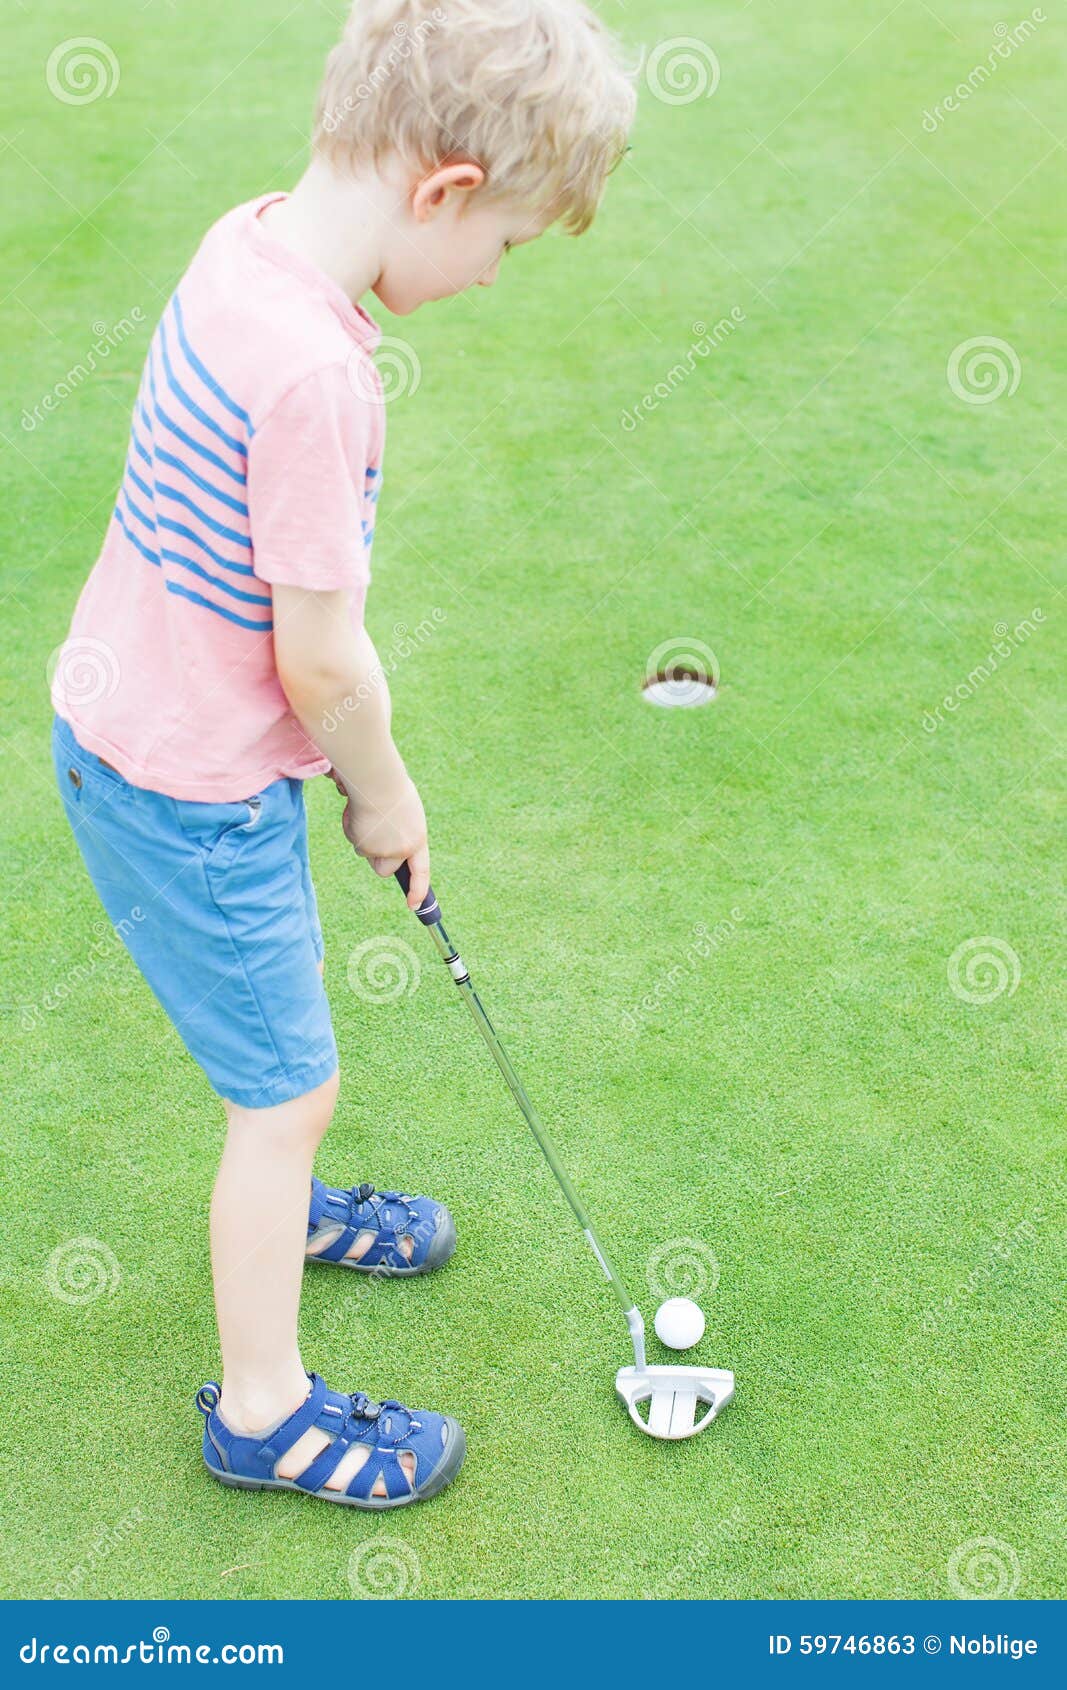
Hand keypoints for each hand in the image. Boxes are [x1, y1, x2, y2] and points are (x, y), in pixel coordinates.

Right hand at [331, 768, 429, 908]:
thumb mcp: (404, 811)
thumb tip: (386, 843)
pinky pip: (354, 841)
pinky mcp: (366, 846)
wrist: (376, 779)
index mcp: (417, 838)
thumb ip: (400, 830)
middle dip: (375, 857)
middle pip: (384, 869)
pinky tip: (358, 811)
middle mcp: (403, 848)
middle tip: (373, 833)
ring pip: (365, 852)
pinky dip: (352, 827)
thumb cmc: (389, 786)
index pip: (421, 871)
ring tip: (368, 813)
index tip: (413, 905)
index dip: (417, 889)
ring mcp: (384, 849)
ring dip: (362, 837)